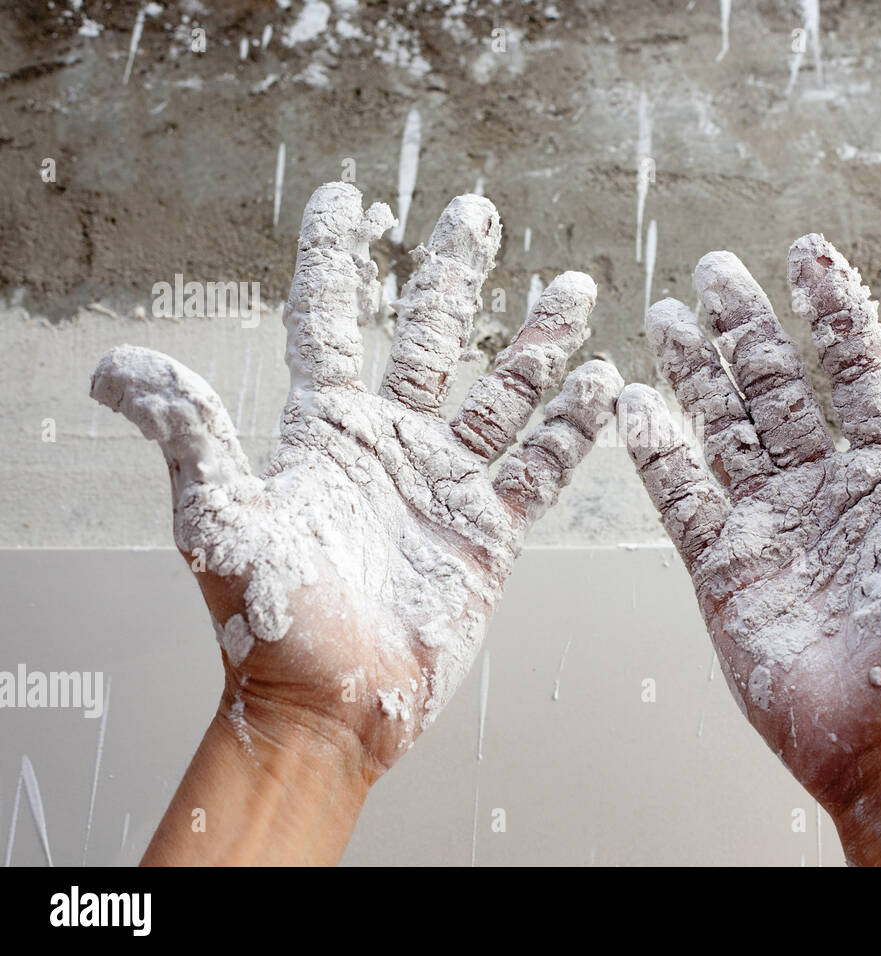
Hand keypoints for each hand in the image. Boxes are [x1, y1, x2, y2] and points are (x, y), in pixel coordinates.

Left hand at [92, 183, 621, 779]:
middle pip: (431, 338)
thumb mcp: (220, 522)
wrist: (333, 707)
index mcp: (326, 433)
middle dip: (454, 274)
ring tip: (571, 292)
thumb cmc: (270, 625)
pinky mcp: (489, 532)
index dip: (338, 258)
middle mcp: (391, 446)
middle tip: (477, 213)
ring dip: (537, 344)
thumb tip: (113, 367)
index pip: (332, 322)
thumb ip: (187, 437)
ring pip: (502, 395)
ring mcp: (445, 485)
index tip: (348, 198)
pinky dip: (571, 429)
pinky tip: (600, 387)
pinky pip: (539, 467)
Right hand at [618, 236, 880, 832]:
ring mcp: (768, 525)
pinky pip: (681, 497)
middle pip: (776, 388)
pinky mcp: (723, 568)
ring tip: (669, 316)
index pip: (854, 370)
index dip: (831, 308)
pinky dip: (655, 451)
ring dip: (696, 372)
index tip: (806, 251)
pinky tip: (634, 402)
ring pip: (723, 429)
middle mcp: (821, 491)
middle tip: (715, 270)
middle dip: (747, 327)